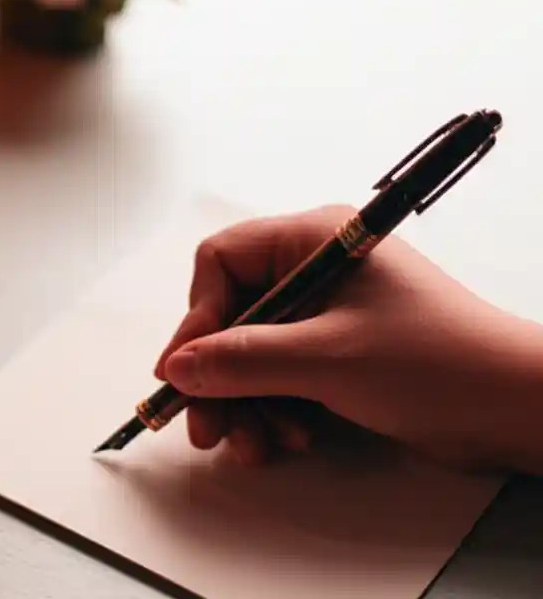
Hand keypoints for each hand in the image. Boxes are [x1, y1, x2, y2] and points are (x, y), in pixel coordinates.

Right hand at [155, 205, 542, 473]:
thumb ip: (243, 360)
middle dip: (216, 377)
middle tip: (205, 429)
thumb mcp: (327, 359)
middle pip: (231, 316)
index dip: (196, 317)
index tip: (183, 372)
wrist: (514, 409)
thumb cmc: (434, 362)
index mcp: (314, 240)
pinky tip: (289, 440)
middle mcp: (315, 269)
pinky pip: (280, 377)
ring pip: (251, 354)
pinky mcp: (338, 354)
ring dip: (245, 403)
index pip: (221, 263)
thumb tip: (177, 369)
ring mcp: (327, 314)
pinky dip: (275, 410)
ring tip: (255, 446)